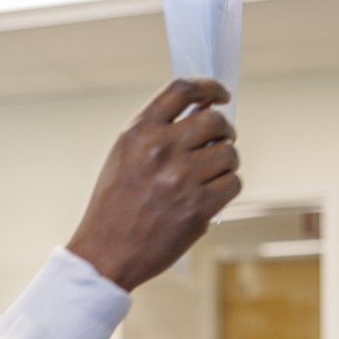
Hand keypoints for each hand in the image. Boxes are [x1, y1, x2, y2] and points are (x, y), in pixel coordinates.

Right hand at [66, 78, 240, 290]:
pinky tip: (211, 194)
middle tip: (222, 141)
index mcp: (139, 131)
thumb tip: (205, 110)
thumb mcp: (125, 155)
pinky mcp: (198, 207)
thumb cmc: (115, 204)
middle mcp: (161, 149)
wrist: (106, 251)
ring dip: (226, 162)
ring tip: (211, 174)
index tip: (220, 95)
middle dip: (224, 130)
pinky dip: (227, 187)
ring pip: (229, 154)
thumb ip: (158, 130)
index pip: (183, 89)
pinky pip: (232, 183)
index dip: (210, 87)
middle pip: (215, 120)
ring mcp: (181, 178)